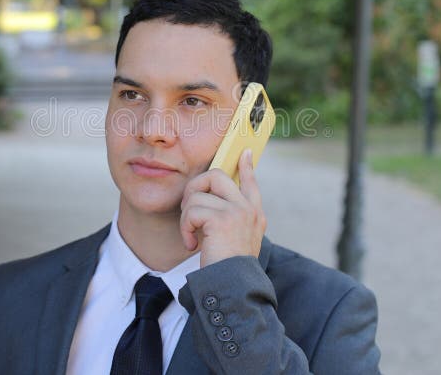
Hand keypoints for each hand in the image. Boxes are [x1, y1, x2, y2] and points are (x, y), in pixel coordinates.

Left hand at [180, 149, 266, 266]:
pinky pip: (192, 211)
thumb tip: (211, 202)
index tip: (245, 153)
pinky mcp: (222, 219)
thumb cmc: (230, 269)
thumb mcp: (236, 241)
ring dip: (187, 217)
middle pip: (216, 175)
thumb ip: (230, 220)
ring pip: (197, 196)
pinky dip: (185, 228)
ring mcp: (237, 212)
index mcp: (254, 214)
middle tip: (189, 209)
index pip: (251, 182)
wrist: (234, 287)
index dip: (246, 166)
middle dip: (195, 187)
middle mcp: (248, 209)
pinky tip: (191, 245)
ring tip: (191, 236)